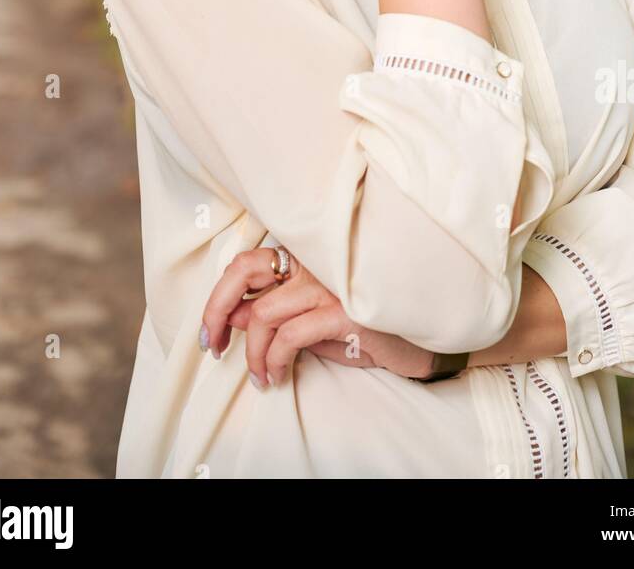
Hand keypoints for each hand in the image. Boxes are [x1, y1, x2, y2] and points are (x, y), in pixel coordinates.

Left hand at [199, 246, 433, 385]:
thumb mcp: (315, 318)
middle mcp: (316, 260)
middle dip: (218, 311)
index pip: (248, 261)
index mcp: (307, 255)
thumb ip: (278, 312)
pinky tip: (279, 376)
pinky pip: (290, 336)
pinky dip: (275, 361)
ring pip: (265, 314)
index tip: (212, 332)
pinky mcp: (344, 310)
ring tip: (262, 377)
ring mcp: (330, 282)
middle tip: (215, 347)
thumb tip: (236, 317)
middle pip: (245, 270)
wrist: (421, 342)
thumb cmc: (368, 326)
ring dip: (254, 354)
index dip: (220, 296)